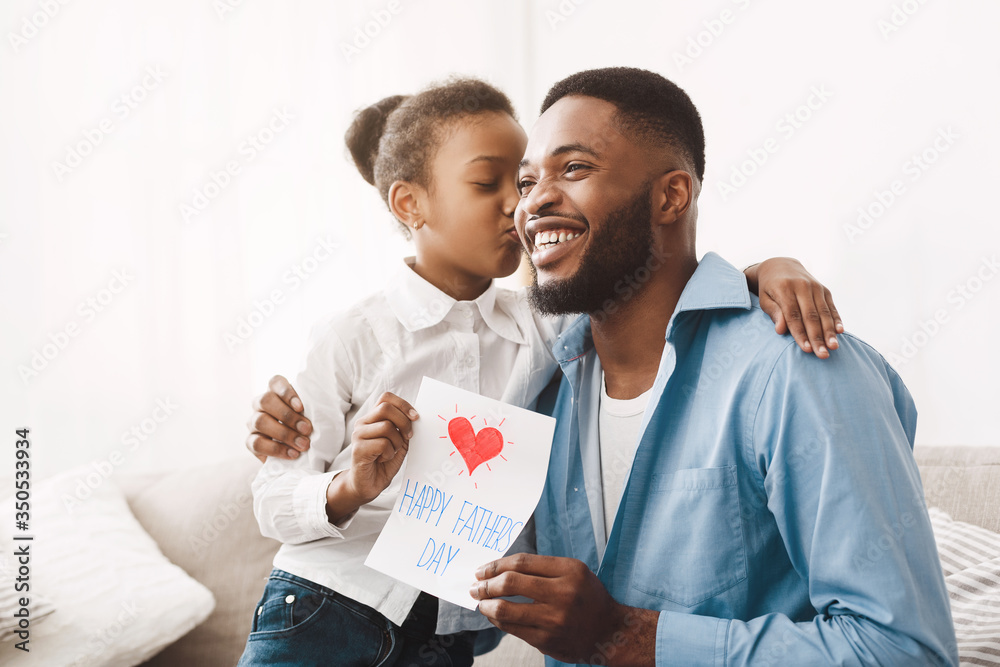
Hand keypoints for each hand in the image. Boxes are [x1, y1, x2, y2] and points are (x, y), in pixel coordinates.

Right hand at [246, 375, 311, 462]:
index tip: (301, 407)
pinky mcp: (250, 441)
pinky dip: (276, 449)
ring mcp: (253, 422)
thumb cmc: (307, 426)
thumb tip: (322, 412)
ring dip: (284, 434)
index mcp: (276, 392)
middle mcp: (260, 404)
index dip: (287, 393)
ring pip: (260, 421)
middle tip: (306, 429)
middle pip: (265, 400)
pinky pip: (257, 443)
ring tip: (303, 444)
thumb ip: (311, 409)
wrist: (299, 451)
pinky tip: (293, 454)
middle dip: (287, 416)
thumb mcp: (311, 414)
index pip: (275, 382)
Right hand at [342, 392, 418, 504]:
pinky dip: (389, 453)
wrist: (369, 484)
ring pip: (386, 426)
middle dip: (404, 422)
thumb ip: (404, 427)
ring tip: (392, 452)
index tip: (415, 417)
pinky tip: (383, 459)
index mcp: (372, 418)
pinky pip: (383, 443)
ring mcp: (358, 435)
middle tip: (408, 436)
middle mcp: (363, 423)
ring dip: (396, 442)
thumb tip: (415, 416)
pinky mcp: (358, 449)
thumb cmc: (384, 461)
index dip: (403, 404)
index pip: (386, 398)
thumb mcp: (399, 441)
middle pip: (386, 408)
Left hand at [471, 554, 656, 665]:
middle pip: (510, 583)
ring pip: (506, 609)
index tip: (482, 569)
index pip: (522, 562)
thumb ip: (541, 569)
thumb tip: (499, 571)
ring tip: (480, 602)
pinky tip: (494, 615)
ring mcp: (554, 619)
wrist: (608, 632)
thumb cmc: (587, 598)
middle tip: (476, 585)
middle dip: (486, 584)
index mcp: (569, 571)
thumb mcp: (573, 572)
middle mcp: (563, 593)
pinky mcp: (547, 640)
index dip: (496, 565)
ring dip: (486, 604)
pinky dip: (497, 620)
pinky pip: (512, 628)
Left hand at [746, 258, 843, 358]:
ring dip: (830, 331)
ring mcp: (816, 287)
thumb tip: (780, 330)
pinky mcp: (824, 290)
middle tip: (822, 354)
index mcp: (784, 288)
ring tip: (833, 347)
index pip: (793, 316)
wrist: (782, 266)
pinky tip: (840, 332)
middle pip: (811, 316)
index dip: (800, 333)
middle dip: (817, 337)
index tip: (806, 349)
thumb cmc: (770, 288)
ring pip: (824, 312)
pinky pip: (831, 306)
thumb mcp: (764, 299)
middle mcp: (802, 286)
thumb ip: (773, 312)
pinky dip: (836, 319)